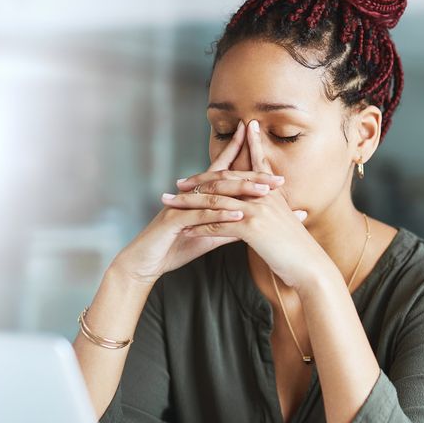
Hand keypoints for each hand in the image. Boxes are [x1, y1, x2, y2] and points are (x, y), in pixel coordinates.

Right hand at [109, 121, 301, 285]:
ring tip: (265, 193)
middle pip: (225, 179)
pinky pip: (200, 216)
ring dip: (241, 192)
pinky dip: (220, 215)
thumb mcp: (208, 235)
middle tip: (278, 179)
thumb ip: (229, 226)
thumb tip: (254, 222)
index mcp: (200, 195)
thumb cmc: (176, 247)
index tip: (271, 159)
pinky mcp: (173, 220)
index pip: (225, 172)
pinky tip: (238, 216)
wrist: (145, 263)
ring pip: (215, 194)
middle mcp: (191, 194)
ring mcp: (181, 205)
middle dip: (252, 176)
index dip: (244, 160)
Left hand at [164, 119, 335, 291]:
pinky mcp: (252, 228)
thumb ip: (275, 210)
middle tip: (179, 183)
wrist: (311, 267)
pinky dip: (200, 227)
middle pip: (225, 181)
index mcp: (272, 192)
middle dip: (199, 181)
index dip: (241, 148)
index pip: (253, 164)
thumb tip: (267, 205)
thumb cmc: (299, 249)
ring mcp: (258, 210)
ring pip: (216, 201)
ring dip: (190, 204)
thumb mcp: (286, 222)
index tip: (226, 139)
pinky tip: (185, 230)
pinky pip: (218, 224)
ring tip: (171, 205)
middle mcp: (264, 195)